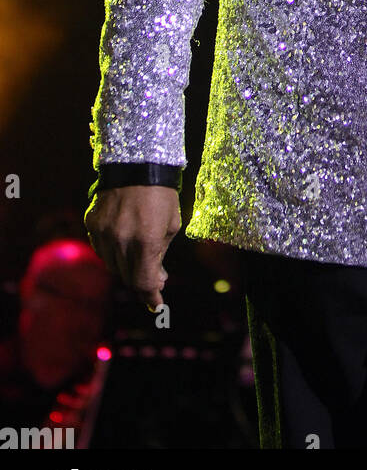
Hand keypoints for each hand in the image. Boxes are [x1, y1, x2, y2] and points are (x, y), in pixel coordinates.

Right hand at [84, 185, 180, 310]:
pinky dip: (113, 251)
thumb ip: (161, 254)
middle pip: (127, 276)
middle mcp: (120, 240)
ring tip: (140, 255)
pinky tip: (124, 241)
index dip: (150, 297)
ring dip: (126, 266)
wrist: (138, 164)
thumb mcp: (171, 225)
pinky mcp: (92, 223)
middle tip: (155, 277)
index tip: (157, 305)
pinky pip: (101, 248)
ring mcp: (103, 233)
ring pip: (112, 264)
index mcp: (145, 242)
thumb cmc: (162, 194)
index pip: (143, 283)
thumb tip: (157, 279)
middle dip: (142, 280)